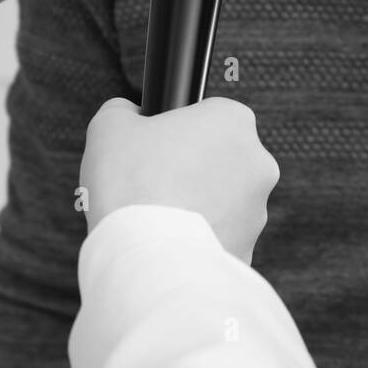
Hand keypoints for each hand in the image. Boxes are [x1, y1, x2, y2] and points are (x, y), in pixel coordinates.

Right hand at [80, 97, 278, 263]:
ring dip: (196, 205)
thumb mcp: (110, 126)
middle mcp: (258, 161)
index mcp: (233, 120)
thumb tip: (129, 112)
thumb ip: (123, 110)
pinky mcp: (249, 248)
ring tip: (156, 218)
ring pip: (222, 200)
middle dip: (189, 170)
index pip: (206, 115)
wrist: (146, 257)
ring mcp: (257, 209)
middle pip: (217, 158)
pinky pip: (219, 237)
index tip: (152, 150)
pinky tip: (168, 243)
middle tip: (150, 185)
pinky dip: (197, 239)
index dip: (174, 131)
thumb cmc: (131, 183)